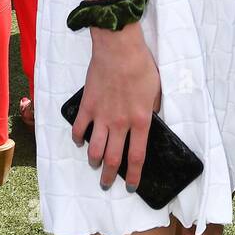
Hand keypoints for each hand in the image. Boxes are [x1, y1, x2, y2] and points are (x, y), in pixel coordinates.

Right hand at [73, 22, 161, 189]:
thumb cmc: (141, 65)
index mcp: (140, 120)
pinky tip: (80, 140)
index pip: (137, 157)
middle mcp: (120, 123)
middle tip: (106, 184)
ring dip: (93, 160)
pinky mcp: (87, 105)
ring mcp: (101, 116)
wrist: (119, 47)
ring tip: (95, 163)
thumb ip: (151, 109)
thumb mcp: (156, 90)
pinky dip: (78, 138)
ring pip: (94, 149)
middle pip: (112, 159)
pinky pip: (79, 128)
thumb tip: (149, 121)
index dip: (134, 175)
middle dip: (109, 176)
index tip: (132, 186)